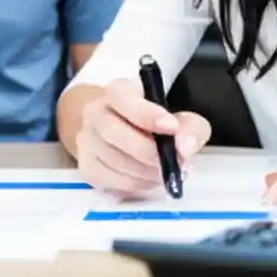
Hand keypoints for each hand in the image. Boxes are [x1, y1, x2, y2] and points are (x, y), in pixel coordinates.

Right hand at [75, 78, 210, 195]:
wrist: (121, 133)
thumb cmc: (153, 124)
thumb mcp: (180, 118)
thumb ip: (190, 128)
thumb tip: (185, 148)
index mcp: (118, 92)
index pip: (124, 99)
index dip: (147, 114)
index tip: (172, 127)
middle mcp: (95, 112)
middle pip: (113, 131)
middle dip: (148, 151)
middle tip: (174, 163)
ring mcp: (86, 140)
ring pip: (113, 159)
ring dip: (145, 172)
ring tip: (165, 172)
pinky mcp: (86, 165)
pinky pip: (109, 179)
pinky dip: (134, 184)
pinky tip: (148, 179)